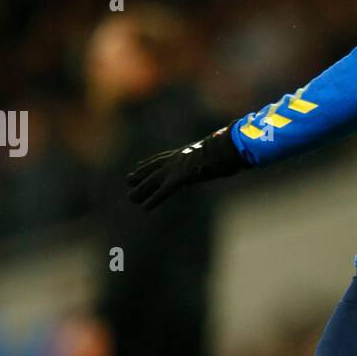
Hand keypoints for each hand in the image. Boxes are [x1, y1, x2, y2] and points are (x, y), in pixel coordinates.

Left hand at [126, 126, 242, 209]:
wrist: (226, 147)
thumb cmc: (228, 149)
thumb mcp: (217, 151)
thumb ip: (213, 155)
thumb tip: (224, 157)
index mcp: (184, 152)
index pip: (162, 158)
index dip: (150, 162)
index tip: (139, 165)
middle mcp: (177, 159)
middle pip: (154, 168)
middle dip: (141, 174)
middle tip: (128, 180)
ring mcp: (177, 167)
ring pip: (153, 180)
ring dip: (141, 189)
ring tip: (131, 198)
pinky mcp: (180, 177)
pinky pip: (164, 191)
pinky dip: (154, 199)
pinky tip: (145, 208)